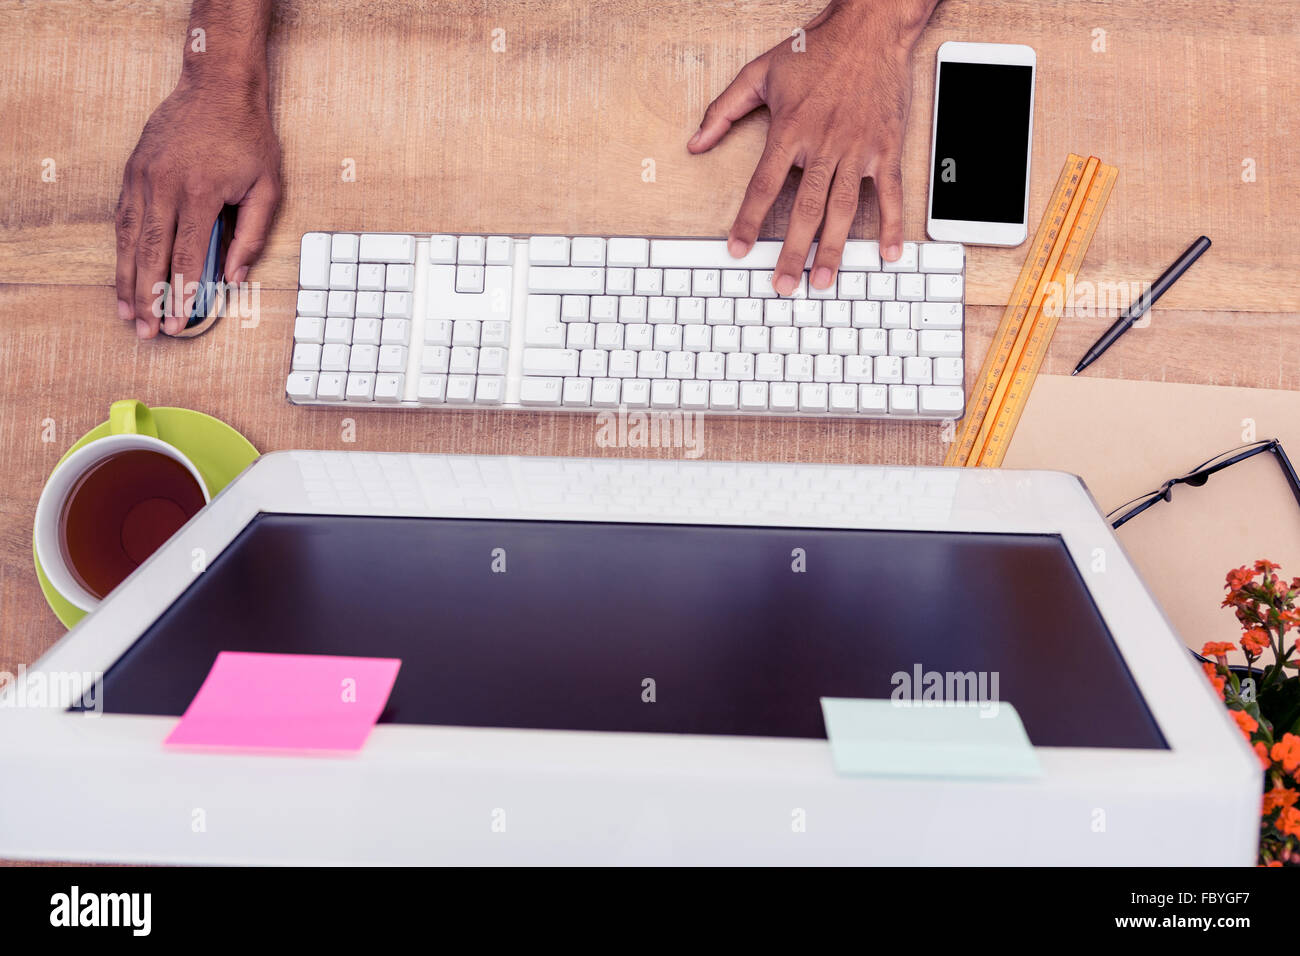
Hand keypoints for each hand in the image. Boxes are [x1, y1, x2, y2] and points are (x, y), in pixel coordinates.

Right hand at [115, 77, 280, 337]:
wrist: (218, 86)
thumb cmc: (249, 138)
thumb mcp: (267, 188)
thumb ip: (250, 236)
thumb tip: (233, 279)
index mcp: (200, 193)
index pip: (185, 256)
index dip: (179, 293)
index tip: (177, 322)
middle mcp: (164, 185)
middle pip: (150, 253)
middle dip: (148, 296)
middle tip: (148, 330)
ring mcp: (143, 176)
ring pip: (130, 239)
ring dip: (126, 279)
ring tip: (128, 311)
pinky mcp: (133, 170)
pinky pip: (124, 218)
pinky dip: (122, 249)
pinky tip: (124, 273)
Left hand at [687, 0, 935, 294]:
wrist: (870, 27)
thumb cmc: (815, 51)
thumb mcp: (759, 72)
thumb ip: (724, 110)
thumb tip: (695, 143)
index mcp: (790, 130)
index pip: (764, 186)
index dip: (749, 221)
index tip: (737, 250)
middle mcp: (824, 143)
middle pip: (805, 208)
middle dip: (792, 251)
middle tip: (783, 285)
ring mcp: (859, 148)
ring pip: (844, 208)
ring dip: (833, 248)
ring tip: (823, 280)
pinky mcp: (887, 147)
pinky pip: (891, 192)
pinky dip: (891, 224)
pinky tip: (887, 253)